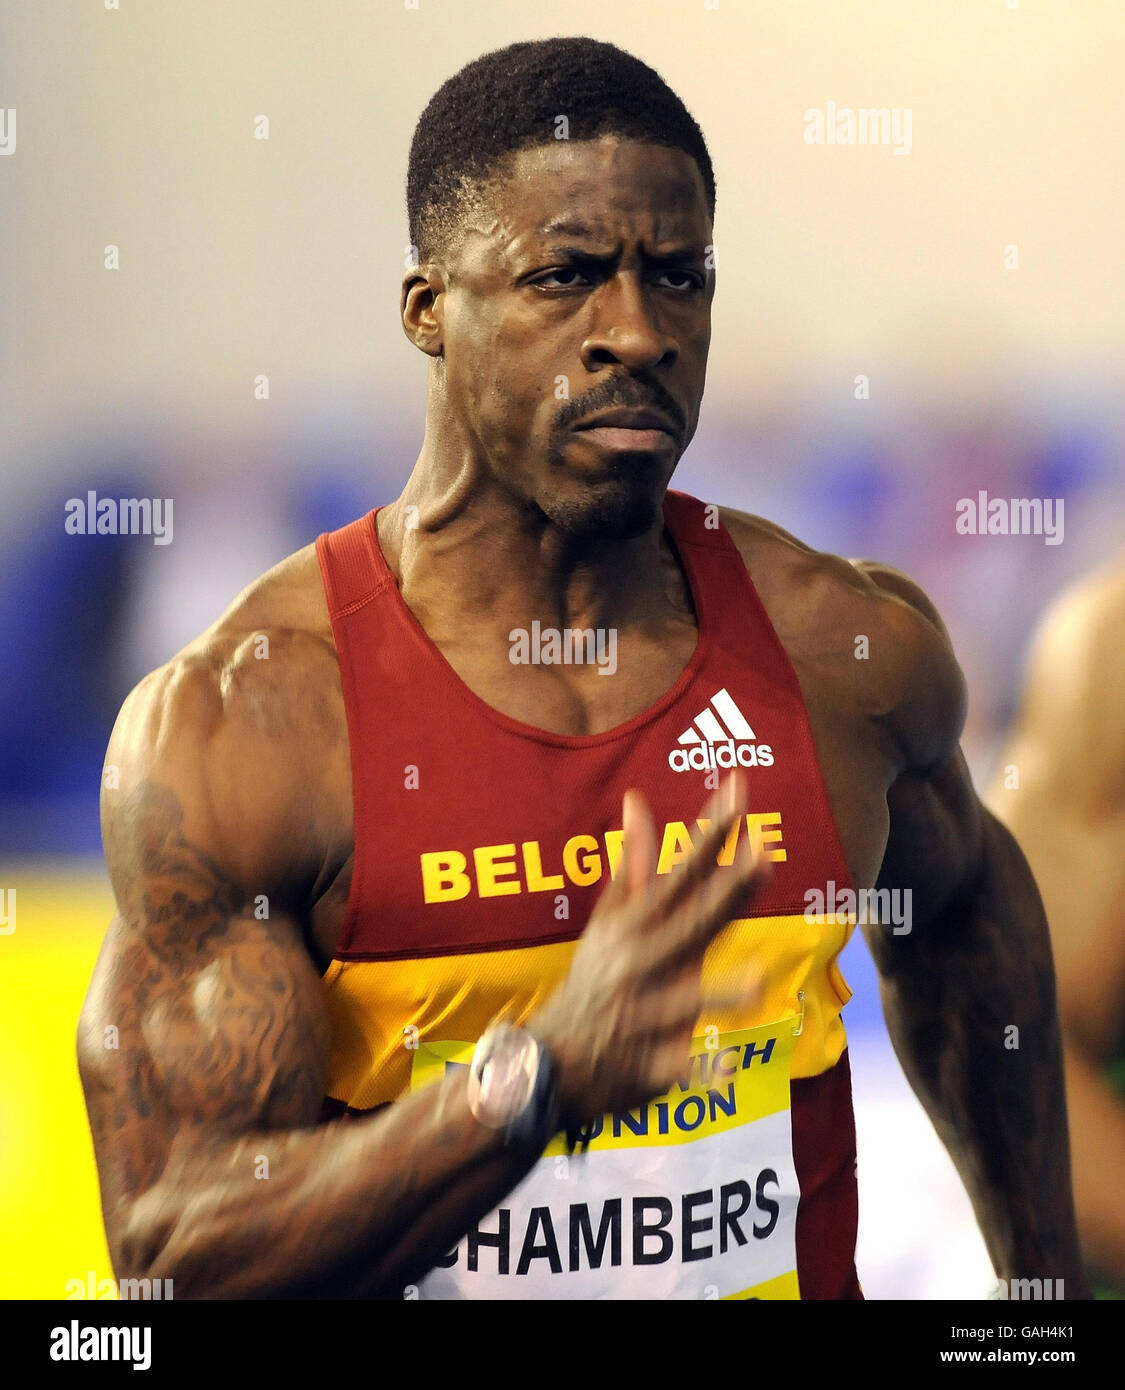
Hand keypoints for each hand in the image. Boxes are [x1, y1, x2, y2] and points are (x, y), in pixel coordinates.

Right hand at [531, 772, 769, 1126]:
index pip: (682, 871)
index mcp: (637, 926)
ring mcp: (645, 1015)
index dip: (711, 832)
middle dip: (727, 892)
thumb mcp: (610, 921)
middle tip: (764, 856)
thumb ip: (635, 863)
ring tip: (757, 981)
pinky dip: (698, 1071)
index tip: (738, 790)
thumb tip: (638, 800)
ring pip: (684, 1002)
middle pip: (692, 923)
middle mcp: (643, 963)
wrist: (549, 1061)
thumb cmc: (595, 980)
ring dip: (717, 993)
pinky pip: (676, 1069)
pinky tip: (725, 1068)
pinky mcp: (647, 1065)